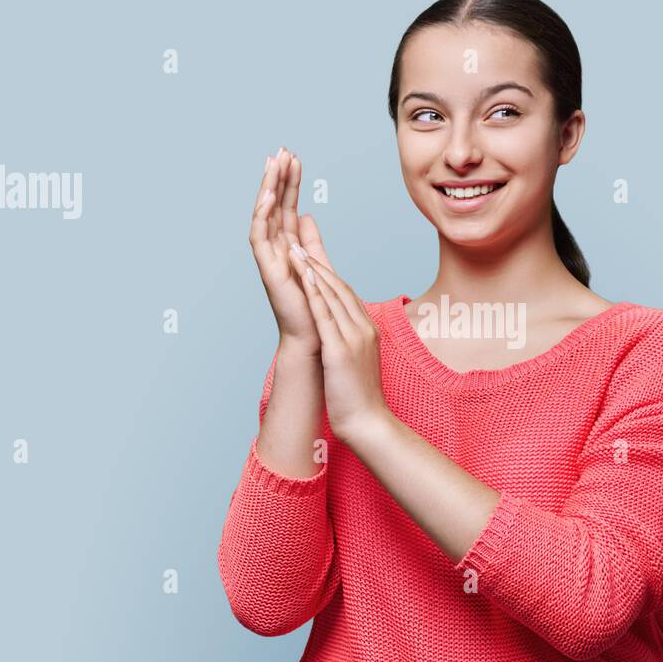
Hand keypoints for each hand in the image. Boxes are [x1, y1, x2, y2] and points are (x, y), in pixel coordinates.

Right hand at [249, 148, 337, 354]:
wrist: (315, 339)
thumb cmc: (315, 308)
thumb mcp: (317, 264)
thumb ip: (311, 240)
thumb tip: (309, 215)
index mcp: (287, 246)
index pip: (286, 206)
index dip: (289, 182)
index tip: (293, 157)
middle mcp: (275, 249)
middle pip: (273, 205)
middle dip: (277, 177)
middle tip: (282, 150)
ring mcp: (269, 258)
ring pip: (264, 214)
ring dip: (268, 188)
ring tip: (275, 162)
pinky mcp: (267, 269)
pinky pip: (260, 236)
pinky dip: (262, 214)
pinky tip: (268, 194)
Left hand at [289, 242, 389, 445]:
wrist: (369, 423)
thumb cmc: (360, 399)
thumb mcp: (355, 363)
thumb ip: (348, 344)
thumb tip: (337, 337)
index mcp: (366, 330)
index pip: (346, 293)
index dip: (327, 271)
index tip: (311, 254)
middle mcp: (363, 328)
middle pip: (339, 286)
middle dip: (318, 261)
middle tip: (298, 238)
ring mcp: (353, 337)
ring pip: (331, 294)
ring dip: (312, 268)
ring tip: (294, 247)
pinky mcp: (340, 350)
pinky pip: (325, 315)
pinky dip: (313, 291)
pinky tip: (302, 276)